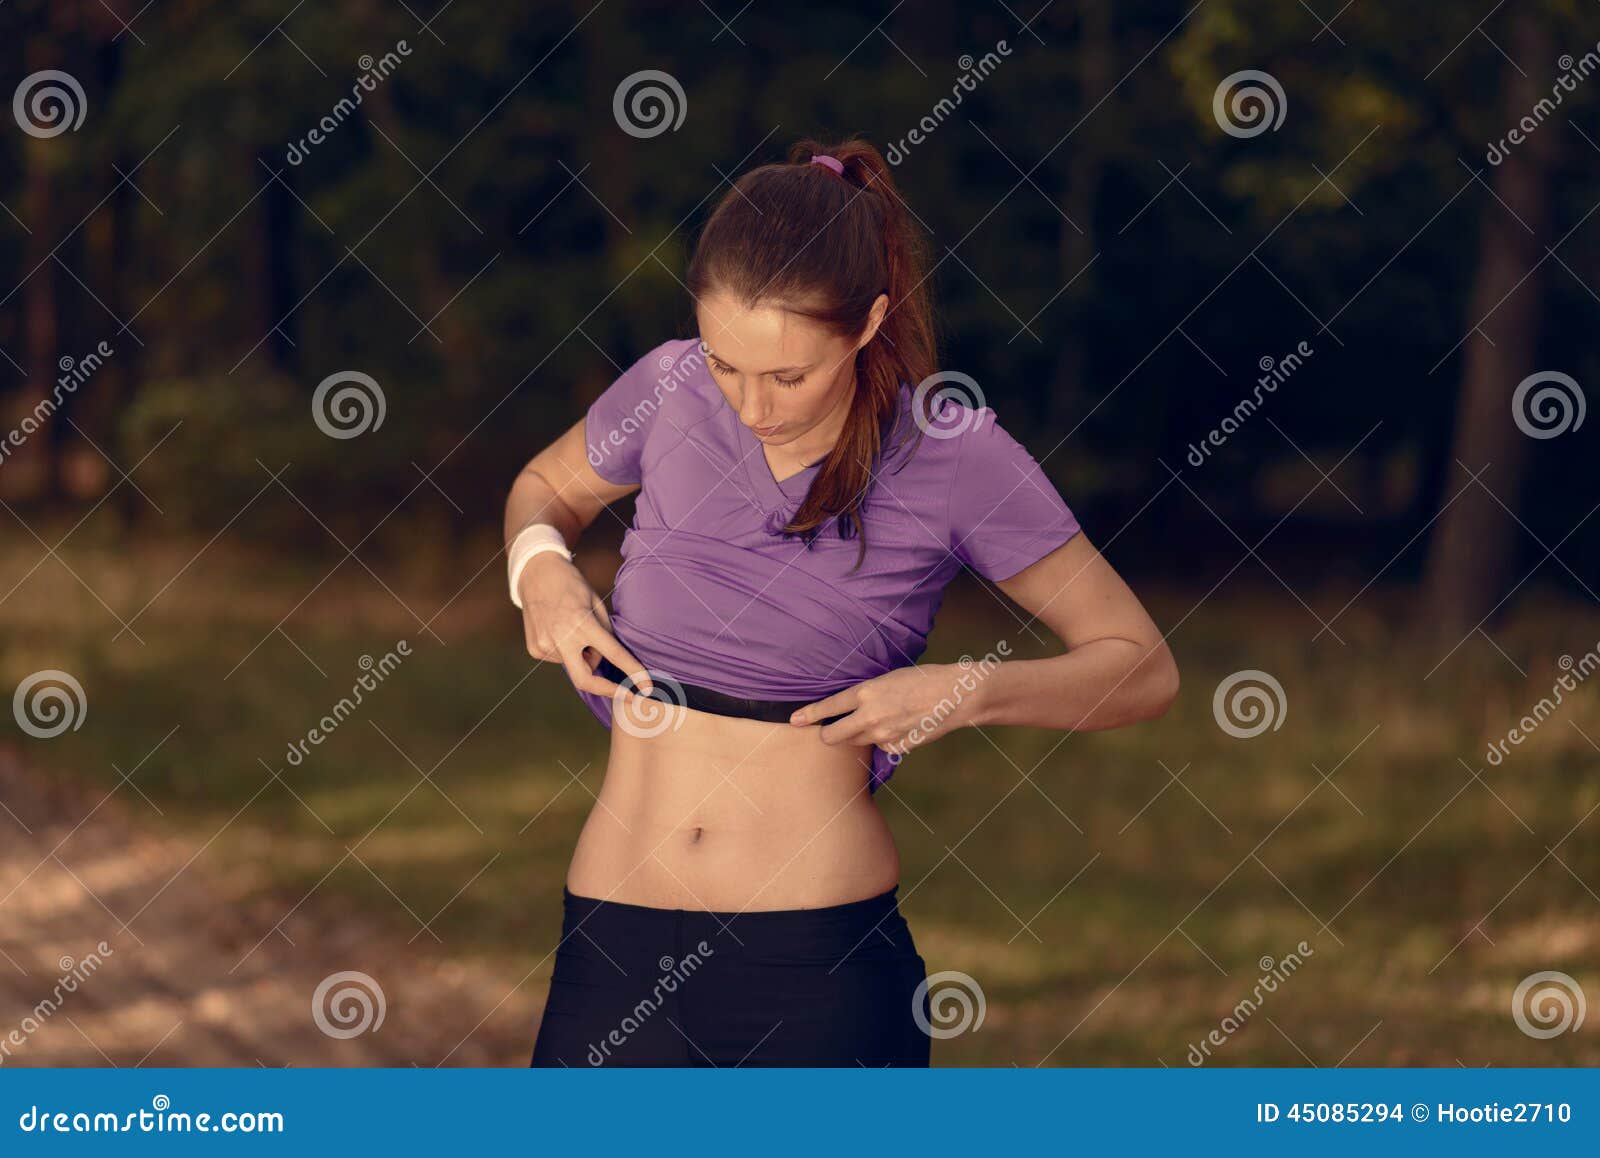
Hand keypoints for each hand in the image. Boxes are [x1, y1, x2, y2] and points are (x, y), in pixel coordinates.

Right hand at [517, 552, 652, 701]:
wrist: (535, 573)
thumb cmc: (572, 585)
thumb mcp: (596, 602)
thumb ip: (605, 632)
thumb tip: (610, 660)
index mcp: (580, 622)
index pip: (613, 654)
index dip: (633, 672)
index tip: (647, 687)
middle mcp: (560, 638)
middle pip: (586, 680)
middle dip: (609, 691)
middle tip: (629, 695)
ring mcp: (544, 646)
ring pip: (576, 665)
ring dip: (586, 657)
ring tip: (578, 629)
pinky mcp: (535, 650)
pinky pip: (562, 660)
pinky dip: (570, 652)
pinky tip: (562, 631)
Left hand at [787, 663, 978, 753]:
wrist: (955, 696)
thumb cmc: (922, 679)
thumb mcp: (888, 678)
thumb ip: (866, 695)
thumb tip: (849, 708)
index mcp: (866, 692)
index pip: (828, 708)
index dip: (808, 715)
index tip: (794, 720)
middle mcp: (870, 716)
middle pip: (834, 736)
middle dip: (828, 735)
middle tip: (828, 732)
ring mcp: (883, 735)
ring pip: (856, 743)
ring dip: (857, 736)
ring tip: (877, 720)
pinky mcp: (897, 747)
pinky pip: (881, 747)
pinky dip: (883, 740)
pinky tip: (900, 726)